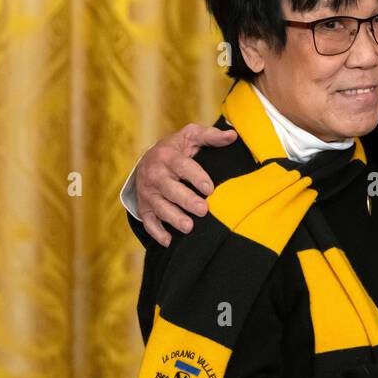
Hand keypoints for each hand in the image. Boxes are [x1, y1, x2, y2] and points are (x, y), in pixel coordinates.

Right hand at [135, 124, 237, 246]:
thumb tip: (233, 136)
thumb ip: (211, 136)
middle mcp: (155, 174)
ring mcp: (148, 192)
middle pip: (170, 189)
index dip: (196, 177)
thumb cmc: (176, 148)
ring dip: (173, 218)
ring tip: (189, 227)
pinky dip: (156, 232)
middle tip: (203, 210)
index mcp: (168, 156)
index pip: (182, 166)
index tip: (210, 188)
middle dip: (186, 200)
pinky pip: (148, 221)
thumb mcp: (191, 136)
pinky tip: (169, 241)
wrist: (146, 159)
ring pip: (159, 207)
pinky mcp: (144, 207)